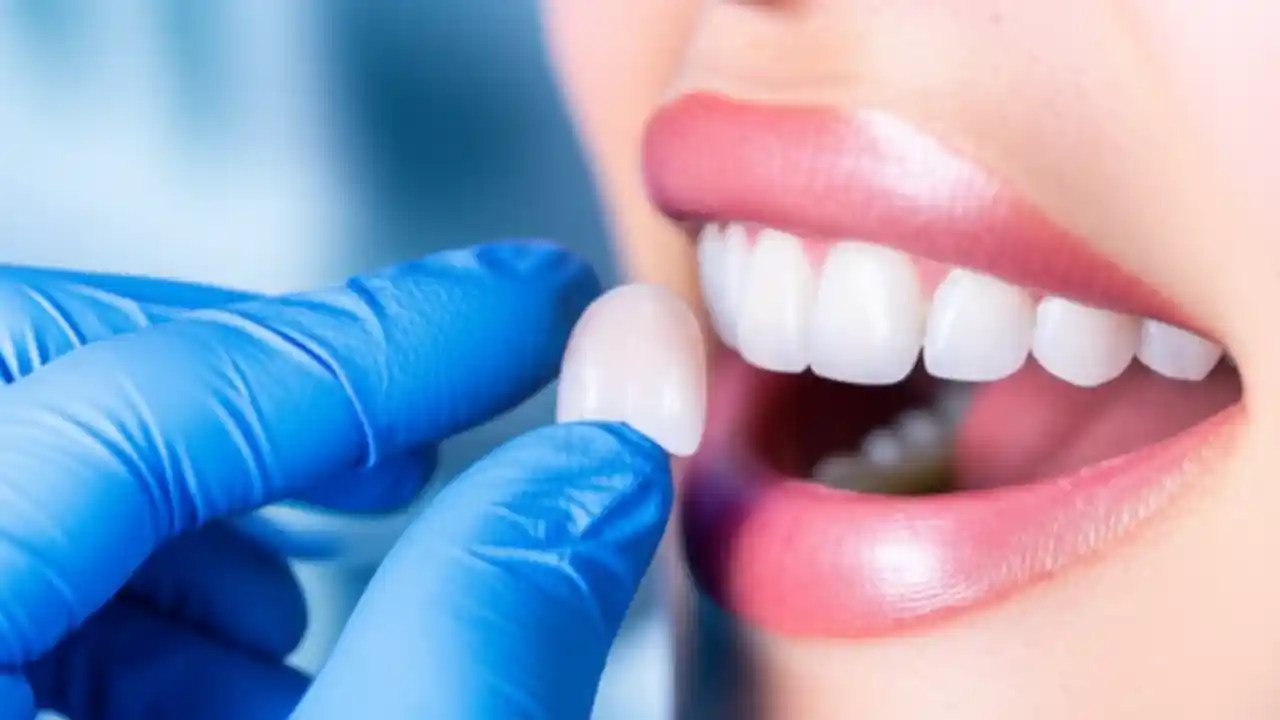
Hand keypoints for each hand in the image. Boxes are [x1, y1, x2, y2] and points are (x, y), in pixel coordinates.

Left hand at [0, 242, 671, 718]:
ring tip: (329, 593)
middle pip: (36, 368)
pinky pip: (23, 568)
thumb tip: (594, 468)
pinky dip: (157, 588)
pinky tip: (263, 666)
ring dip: (212, 495)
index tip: (525, 316)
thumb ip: (475, 632)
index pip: (134, 404)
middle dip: (264, 371)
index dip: (373, 343)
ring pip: (32, 465)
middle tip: (422, 412)